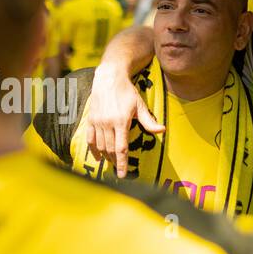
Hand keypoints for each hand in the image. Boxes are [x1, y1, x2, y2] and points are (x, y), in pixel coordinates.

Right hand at [85, 63, 162, 177]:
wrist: (109, 78)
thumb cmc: (126, 92)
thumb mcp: (139, 106)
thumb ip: (149, 121)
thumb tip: (162, 131)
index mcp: (121, 121)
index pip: (121, 148)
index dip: (122, 163)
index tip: (122, 175)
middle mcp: (107, 123)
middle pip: (111, 149)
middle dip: (115, 161)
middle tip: (118, 170)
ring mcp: (97, 122)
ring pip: (100, 146)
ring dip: (106, 156)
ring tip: (111, 162)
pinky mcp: (91, 119)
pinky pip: (90, 139)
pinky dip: (93, 149)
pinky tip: (97, 157)